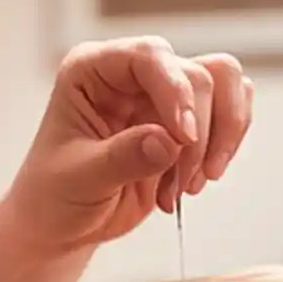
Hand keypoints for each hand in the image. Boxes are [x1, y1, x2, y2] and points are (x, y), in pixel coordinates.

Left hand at [2, 36, 254, 250]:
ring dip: (220, 138)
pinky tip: (188, 186)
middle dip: (199, 134)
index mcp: (91, 70)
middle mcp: (129, 74)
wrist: (63, 224)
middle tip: (184, 182)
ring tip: (190, 185)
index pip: (149, 56)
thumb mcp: (80, 180)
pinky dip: (221, 150)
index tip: (183, 140)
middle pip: (197, 74)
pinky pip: (228, 115)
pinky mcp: (182, 122)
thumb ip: (121, 159)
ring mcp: (159, 95)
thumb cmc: (54, 196)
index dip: (175, 92)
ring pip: (224, 85)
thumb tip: (168, 142)